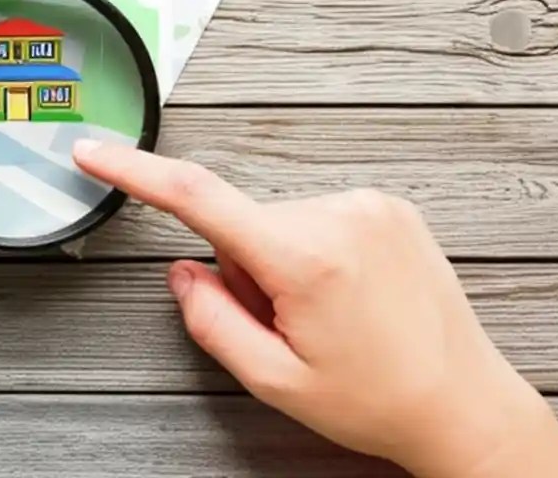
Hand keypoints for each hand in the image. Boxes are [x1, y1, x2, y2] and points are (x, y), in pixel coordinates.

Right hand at [74, 141, 557, 477]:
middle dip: (247, 272)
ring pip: (276, 221)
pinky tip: (347, 294)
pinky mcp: (387, 205)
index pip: (197, 199)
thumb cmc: (379, 400)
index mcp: (307, 257)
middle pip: (241, 225)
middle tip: (290, 325)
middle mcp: (341, 215)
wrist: (462, 405)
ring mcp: (370, 204)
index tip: (96, 152)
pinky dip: (313, 250)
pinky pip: (315, 216)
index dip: (135, 172)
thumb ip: (210, 321)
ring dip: (282, 263)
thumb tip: (183, 274)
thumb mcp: (274, 380)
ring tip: (327, 314)